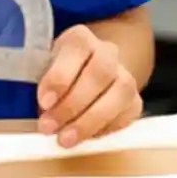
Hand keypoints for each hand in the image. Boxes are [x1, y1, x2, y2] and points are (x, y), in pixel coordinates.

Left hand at [35, 25, 140, 147]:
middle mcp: (107, 53)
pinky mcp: (134, 101)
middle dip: (72, 105)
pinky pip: (126, 116)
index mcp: (80, 38)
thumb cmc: (58, 73)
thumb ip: (42, 83)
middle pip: (100, 74)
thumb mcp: (42, 69)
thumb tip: (42, 110)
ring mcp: (124, 76)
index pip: (76, 50)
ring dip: (89, 121)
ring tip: (65, 139)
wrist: (87, 75)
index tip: (44, 102)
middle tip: (49, 126)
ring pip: (119, 94)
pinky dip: (104, 129)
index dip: (60, 77)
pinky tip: (83, 137)